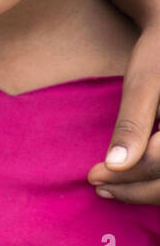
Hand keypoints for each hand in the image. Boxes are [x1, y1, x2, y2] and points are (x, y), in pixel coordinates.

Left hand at [88, 23, 159, 202]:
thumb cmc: (159, 54)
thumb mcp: (143, 85)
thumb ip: (132, 125)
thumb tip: (114, 166)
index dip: (127, 176)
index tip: (93, 177)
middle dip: (138, 189)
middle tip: (99, 186)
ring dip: (149, 190)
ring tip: (111, 188)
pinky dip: (159, 180)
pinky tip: (133, 181)